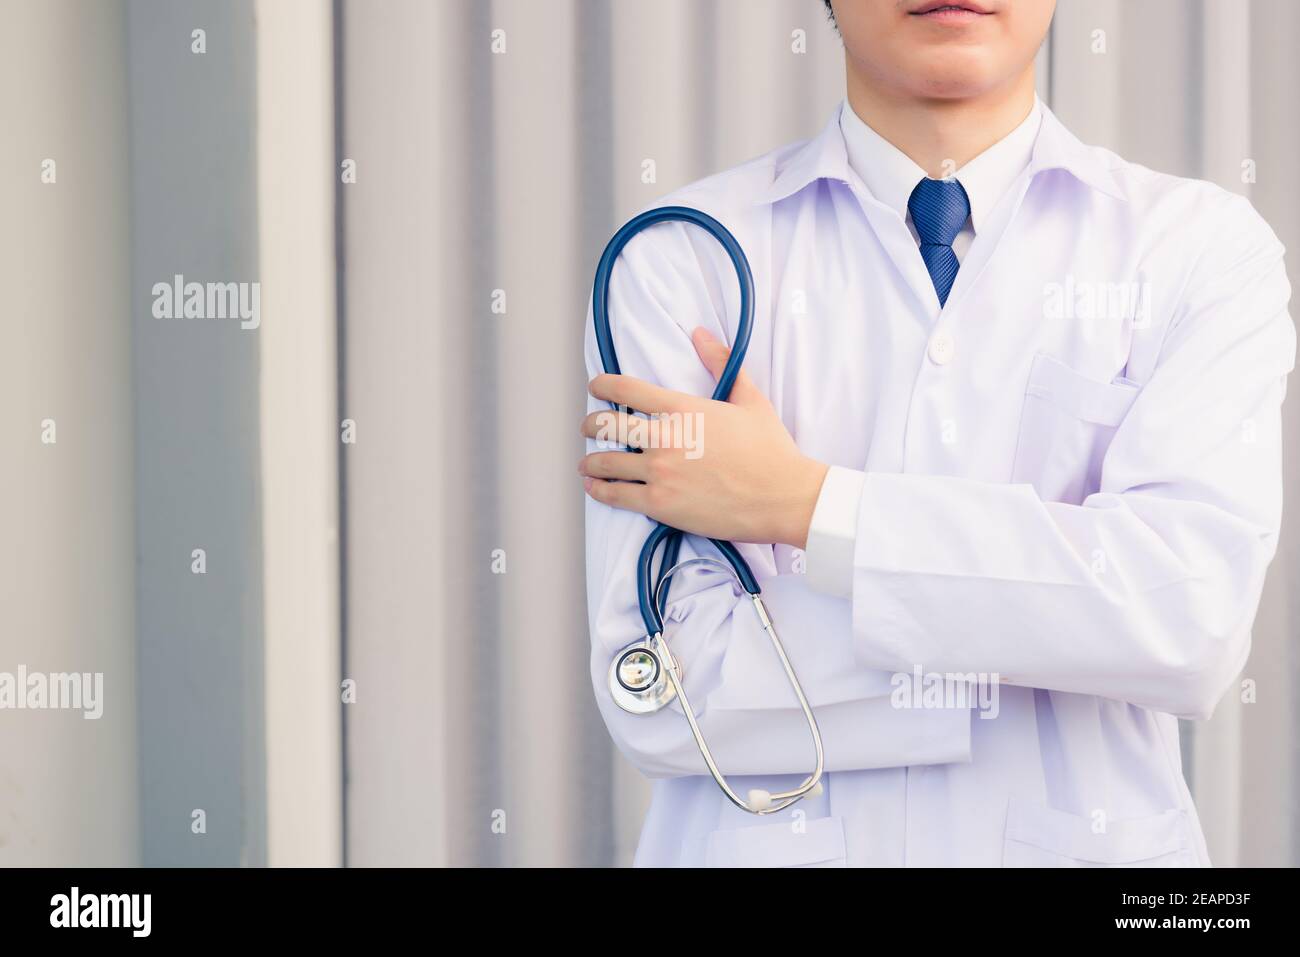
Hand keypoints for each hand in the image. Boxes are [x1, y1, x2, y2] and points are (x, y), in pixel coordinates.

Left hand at [579, 327, 828, 547]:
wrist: (782, 496)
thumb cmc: (769, 449)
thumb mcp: (749, 398)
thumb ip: (721, 363)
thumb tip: (702, 334)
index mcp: (682, 408)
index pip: (626, 389)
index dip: (603, 385)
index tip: (596, 387)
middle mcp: (664, 438)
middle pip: (606, 425)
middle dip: (591, 424)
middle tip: (589, 427)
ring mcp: (659, 472)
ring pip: (605, 462)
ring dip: (591, 461)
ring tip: (587, 463)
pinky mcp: (660, 505)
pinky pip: (616, 495)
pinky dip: (600, 491)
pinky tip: (595, 488)